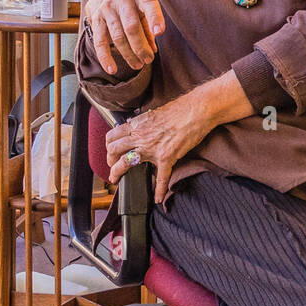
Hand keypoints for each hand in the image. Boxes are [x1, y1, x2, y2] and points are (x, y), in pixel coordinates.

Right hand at [84, 0, 164, 73]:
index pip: (149, 3)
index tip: (159, 33)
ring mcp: (107, 8)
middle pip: (132, 26)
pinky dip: (106, 57)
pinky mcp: (96, 20)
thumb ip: (149, 27)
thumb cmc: (133, 5)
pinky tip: (112, 69)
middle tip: (149, 59)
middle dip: (141, 47)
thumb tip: (152, 50)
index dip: (155, 18)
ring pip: (118, 37)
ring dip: (129, 54)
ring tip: (138, 65)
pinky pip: (100, 42)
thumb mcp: (143, 9)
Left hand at [104, 89, 212, 204]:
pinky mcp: (167, 157)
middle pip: (114, 150)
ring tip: (118, 179)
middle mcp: (141, 136)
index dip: (109, 145)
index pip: (113, 135)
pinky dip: (159, 190)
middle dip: (110, 160)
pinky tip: (157, 197)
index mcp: (138, 124)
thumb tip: (138, 127)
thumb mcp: (155, 113)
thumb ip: (143, 122)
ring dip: (118, 172)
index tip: (111, 151)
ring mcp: (152, 148)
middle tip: (112, 166)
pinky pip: (160, 178)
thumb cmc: (180, 108)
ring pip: (126, 162)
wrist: (197, 110)